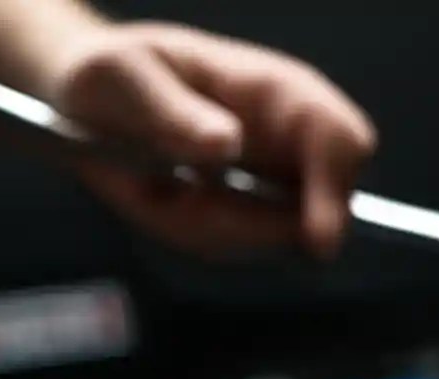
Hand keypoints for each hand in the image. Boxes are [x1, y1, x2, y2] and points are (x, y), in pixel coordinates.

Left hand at [47, 22, 376, 259]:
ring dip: (213, 229)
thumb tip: (229, 143)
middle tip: (185, 207)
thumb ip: (172, 111)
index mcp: (278, 91)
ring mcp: (279, 179)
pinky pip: (243, 246)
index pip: (344, 140)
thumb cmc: (110, 73)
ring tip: (159, 193)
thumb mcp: (121, 77)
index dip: (336, 190)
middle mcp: (294, 138)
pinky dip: (201, 235)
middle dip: (253, 226)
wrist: (94, 100)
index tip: (313, 239)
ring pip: (275, 237)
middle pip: (323, 208)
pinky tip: (169, 203)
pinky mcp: (256, 212)